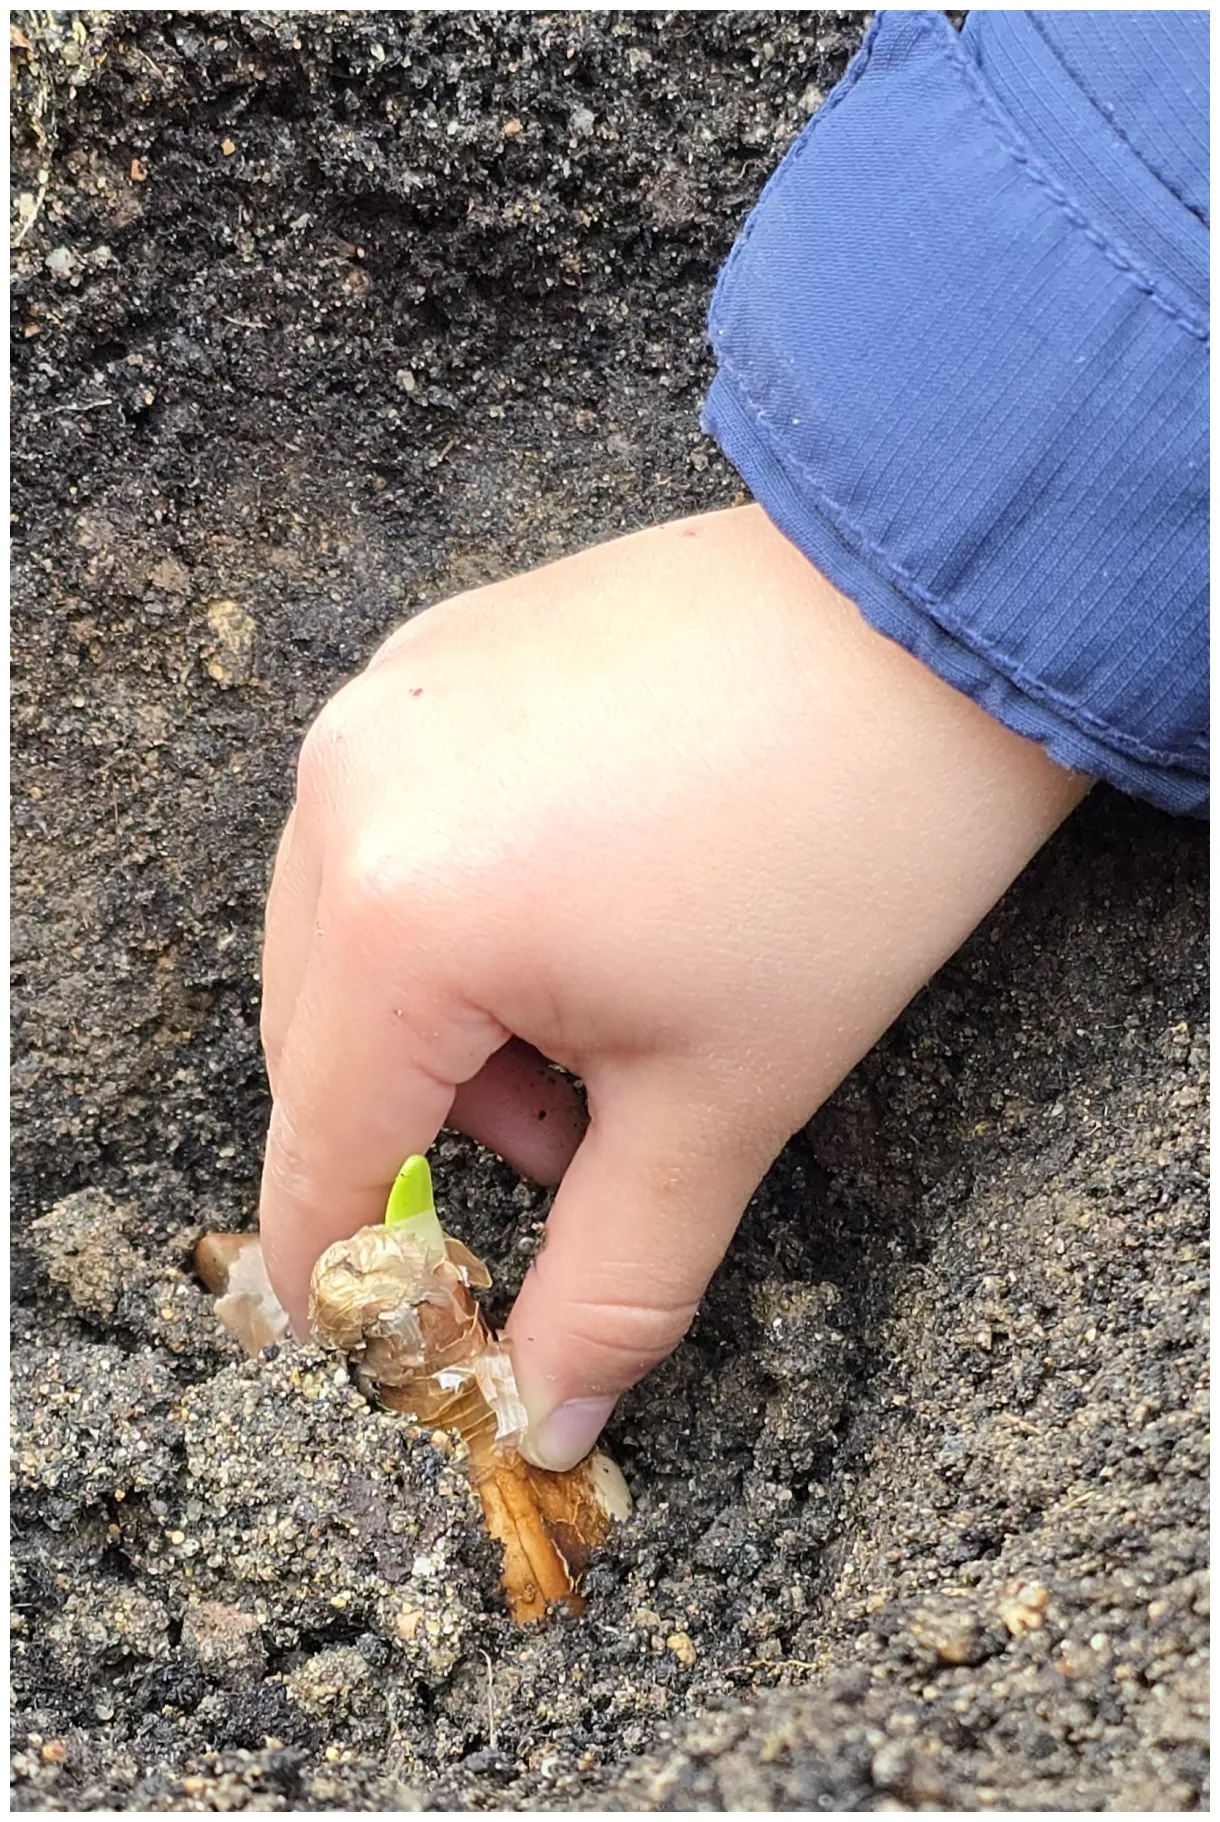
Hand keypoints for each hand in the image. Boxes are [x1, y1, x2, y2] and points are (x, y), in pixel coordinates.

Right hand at [258, 505, 1087, 1466]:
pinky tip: (583, 909)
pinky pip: (389, 824)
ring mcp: (389, 701)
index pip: (322, 1144)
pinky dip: (452, 906)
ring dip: (443, 1019)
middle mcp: (351, 790)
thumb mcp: (720, 1103)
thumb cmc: (846, 854)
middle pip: (321, 1036)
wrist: (934, 624)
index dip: (337, 1263)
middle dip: (424, 1129)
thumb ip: (611, 1285)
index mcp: (399, 914)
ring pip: (350, 927)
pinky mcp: (443, 653)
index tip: (358, 1333)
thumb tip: (545, 1410)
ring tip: (600, 1021)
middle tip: (571, 1146)